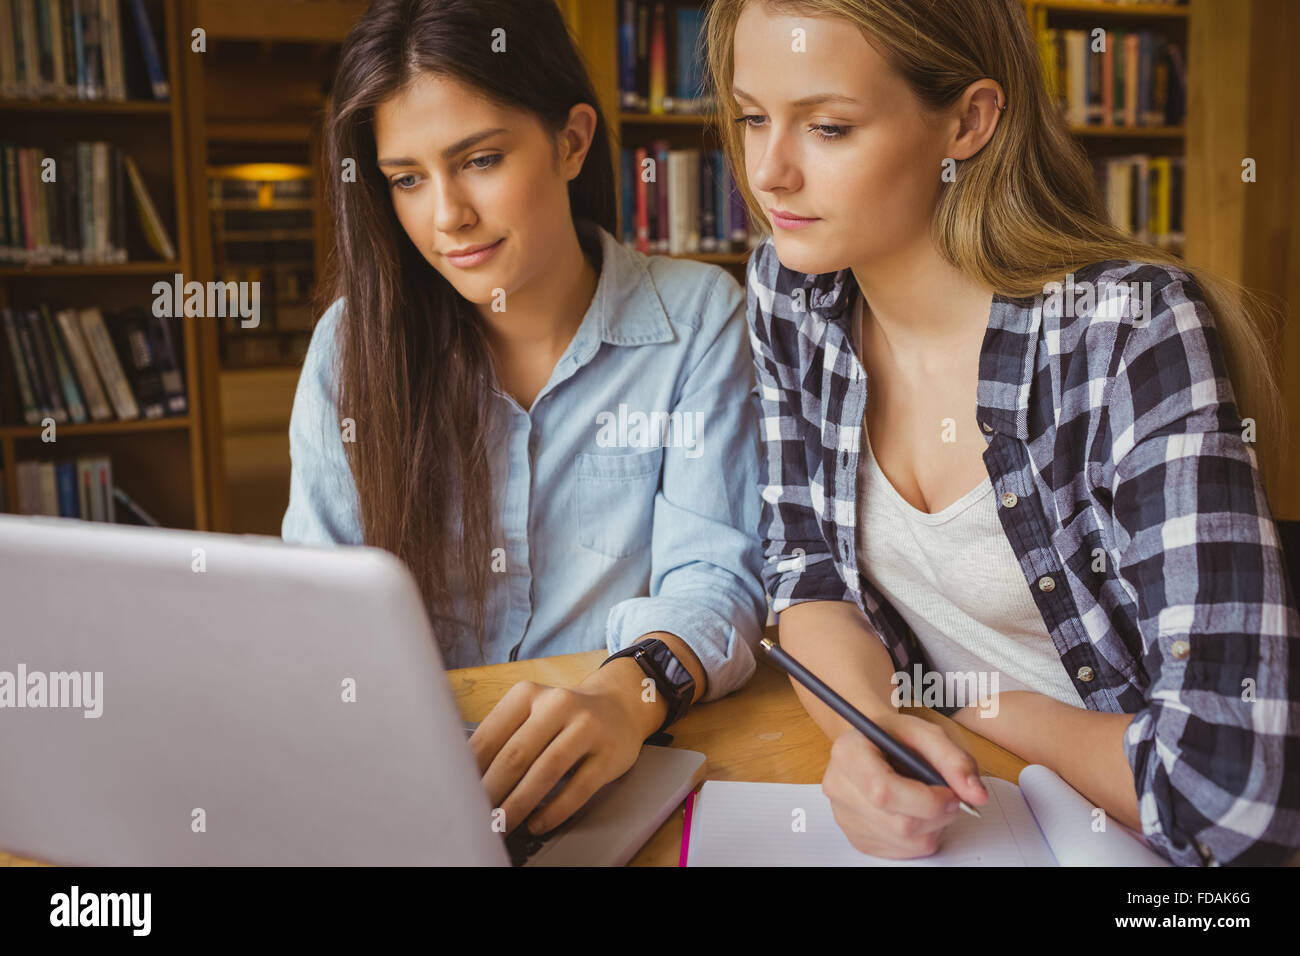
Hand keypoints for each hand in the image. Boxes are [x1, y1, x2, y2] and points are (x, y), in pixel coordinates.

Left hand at [469, 675, 651, 835]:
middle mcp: (557, 704)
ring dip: (520, 803)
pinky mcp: (608, 754)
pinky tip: (538, 823)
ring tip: (503, 825)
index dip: (471, 771)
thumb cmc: (564, 717)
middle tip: (477, 817)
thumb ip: (503, 739)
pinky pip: (578, 788)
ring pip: (546, 770)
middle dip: (492, 791)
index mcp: (528, 694)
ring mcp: (586, 727)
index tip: (459, 795)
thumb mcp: (531, 714)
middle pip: (516, 754)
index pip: (490, 736)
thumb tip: (469, 781)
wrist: (619, 706)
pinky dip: (555, 810)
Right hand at [821, 712, 988, 858]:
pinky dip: (922, 837)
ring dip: (933, 827)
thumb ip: (954, 759)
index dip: (926, 800)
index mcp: (848, 752)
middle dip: (937, 815)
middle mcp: (838, 786)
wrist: (877, 745)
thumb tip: (975, 794)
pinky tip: (917, 813)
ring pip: (905, 842)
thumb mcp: (927, 733)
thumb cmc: (898, 737)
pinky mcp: (857, 838)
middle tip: (950, 797)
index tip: (950, 793)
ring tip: (931, 802)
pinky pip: (902, 852)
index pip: (883, 791)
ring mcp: (845, 816)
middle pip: (898, 823)